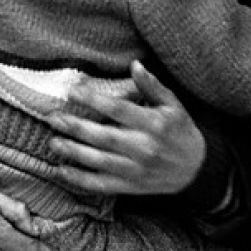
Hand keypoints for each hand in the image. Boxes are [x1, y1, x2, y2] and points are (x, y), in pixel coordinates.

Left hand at [47, 63, 208, 197]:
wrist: (196, 169)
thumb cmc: (181, 131)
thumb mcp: (173, 105)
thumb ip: (152, 86)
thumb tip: (135, 64)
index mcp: (154, 123)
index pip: (118, 109)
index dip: (94, 100)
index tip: (73, 91)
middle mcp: (144, 147)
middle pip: (104, 137)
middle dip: (76, 127)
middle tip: (53, 118)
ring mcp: (136, 169)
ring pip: (99, 161)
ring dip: (74, 152)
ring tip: (53, 142)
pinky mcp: (131, 186)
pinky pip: (101, 184)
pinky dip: (80, 180)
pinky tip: (61, 172)